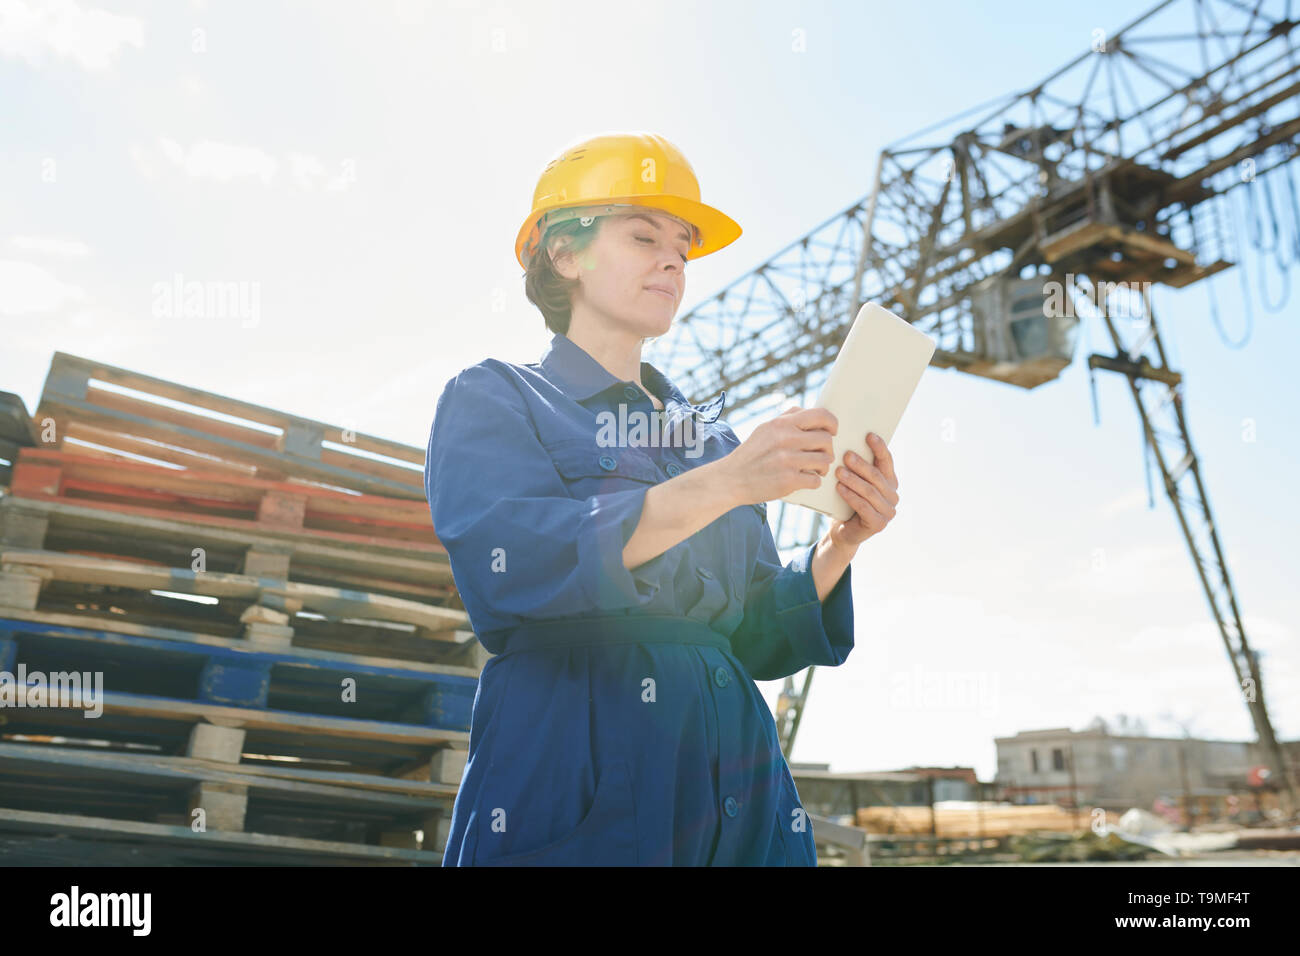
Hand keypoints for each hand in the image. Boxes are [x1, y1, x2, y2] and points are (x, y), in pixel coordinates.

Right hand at [716, 406, 837, 506]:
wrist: (730, 479)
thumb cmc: (750, 454)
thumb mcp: (765, 429)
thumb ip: (787, 419)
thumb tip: (809, 412)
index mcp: (782, 424)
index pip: (821, 415)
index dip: (832, 423)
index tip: (832, 431)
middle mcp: (786, 439)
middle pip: (826, 440)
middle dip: (827, 449)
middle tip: (820, 456)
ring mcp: (788, 460)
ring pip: (825, 461)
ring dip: (822, 467)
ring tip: (813, 469)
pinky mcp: (789, 480)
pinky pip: (816, 480)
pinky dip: (813, 482)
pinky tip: (804, 480)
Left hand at [828, 432, 898, 551]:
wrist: (844, 532)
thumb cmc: (847, 502)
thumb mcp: (854, 483)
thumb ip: (857, 469)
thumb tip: (848, 444)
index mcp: (890, 482)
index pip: (887, 461)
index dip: (879, 448)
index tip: (869, 435)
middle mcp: (892, 496)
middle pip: (877, 476)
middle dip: (861, 465)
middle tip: (846, 455)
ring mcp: (888, 512)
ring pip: (869, 491)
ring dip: (853, 480)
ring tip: (838, 471)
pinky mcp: (878, 524)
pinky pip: (863, 507)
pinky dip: (850, 496)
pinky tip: (839, 488)